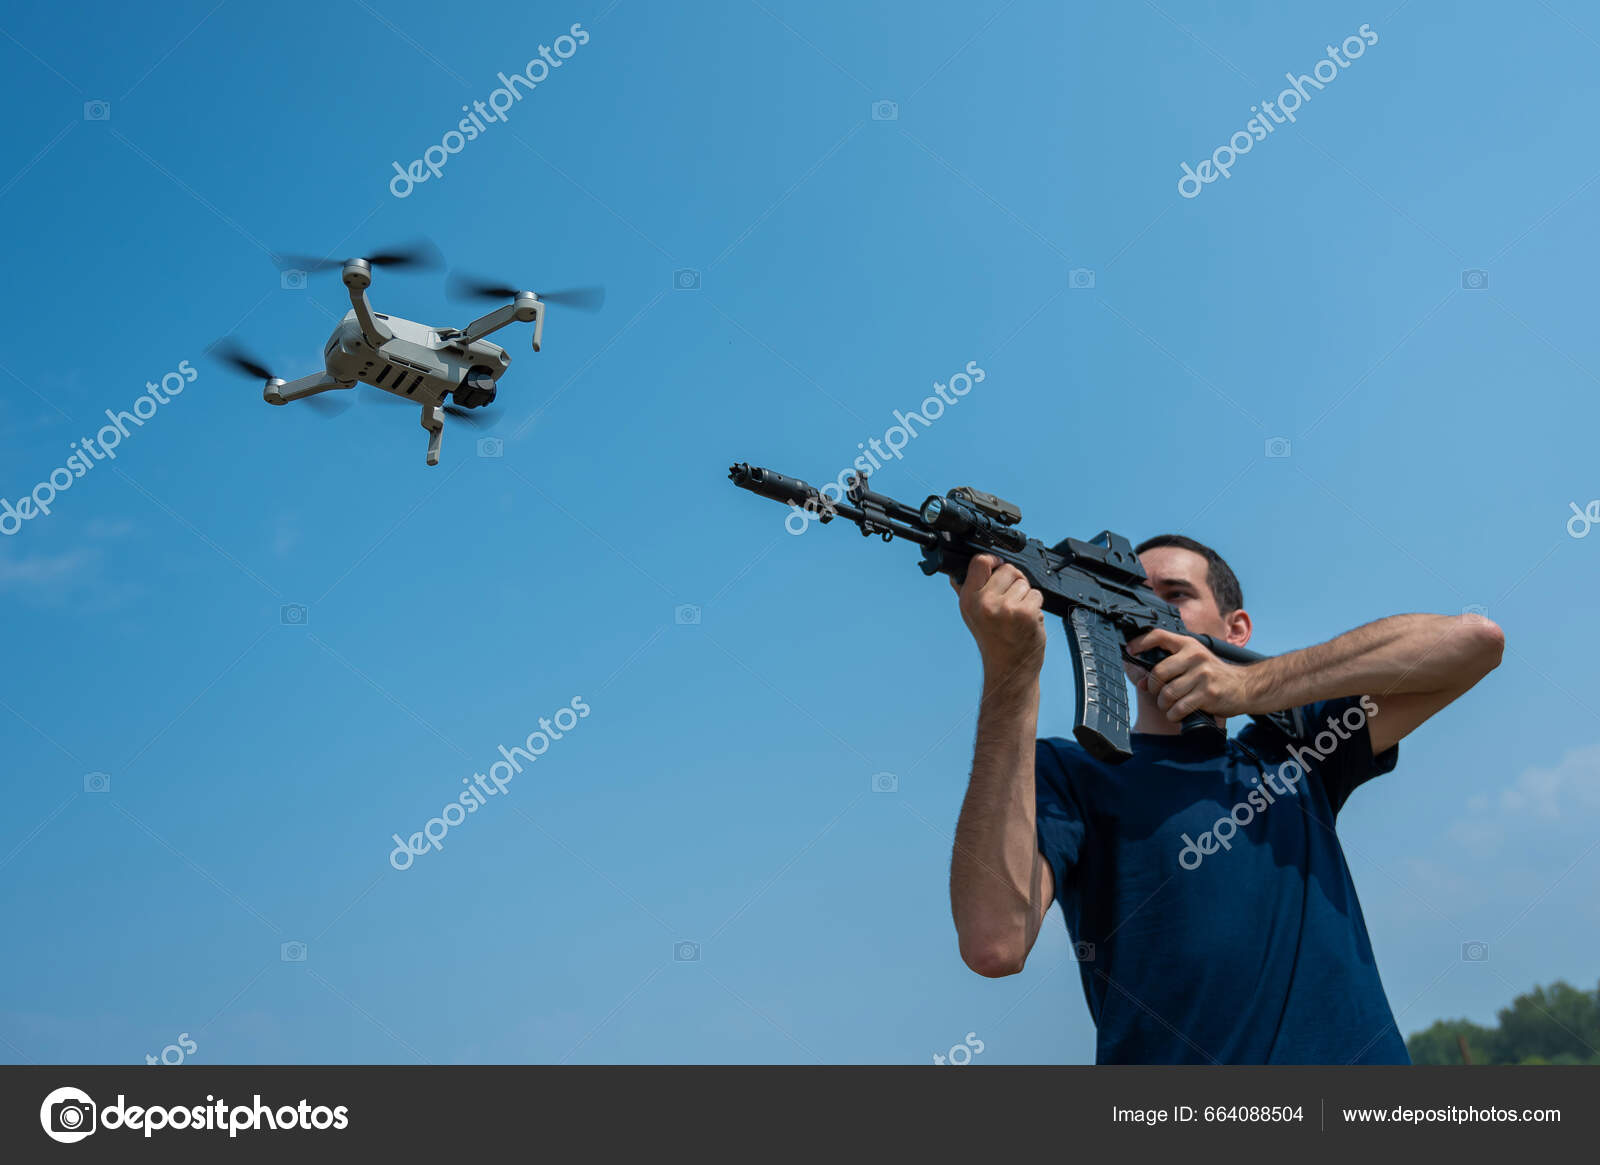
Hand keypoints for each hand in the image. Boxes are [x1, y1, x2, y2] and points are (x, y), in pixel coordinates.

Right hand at [951, 555, 1045, 677]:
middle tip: (1010, 601)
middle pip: (1008, 568)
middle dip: (1014, 581)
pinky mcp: (1026, 613)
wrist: (1008, 667)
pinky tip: (1026, 620)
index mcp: (968, 599)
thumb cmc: (992, 640)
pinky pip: (1036, 595)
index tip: (997, 566)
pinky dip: (1035, 606)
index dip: (993, 560)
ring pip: (1024, 582)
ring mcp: (1006, 608)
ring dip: (1025, 596)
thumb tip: (956, 570)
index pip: (980, 561)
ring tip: (1017, 614)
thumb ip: (966, 590)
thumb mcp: (971, 615)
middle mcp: (985, 602)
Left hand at [1125, 628, 1255, 720]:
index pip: (1159, 636)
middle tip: (1157, 694)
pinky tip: (1177, 714)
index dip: (1141, 642)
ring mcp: (1202, 675)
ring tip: (1168, 706)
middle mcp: (1195, 656)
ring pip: (1167, 693)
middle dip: (1152, 688)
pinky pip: (1179, 708)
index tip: (1129, 650)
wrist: (1245, 686)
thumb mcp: (1193, 662)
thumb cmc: (1213, 675)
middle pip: (1158, 672)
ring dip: (1163, 705)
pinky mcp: (1208, 694)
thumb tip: (1141, 682)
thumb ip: (1169, 667)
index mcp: (1188, 645)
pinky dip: (1173, 715)